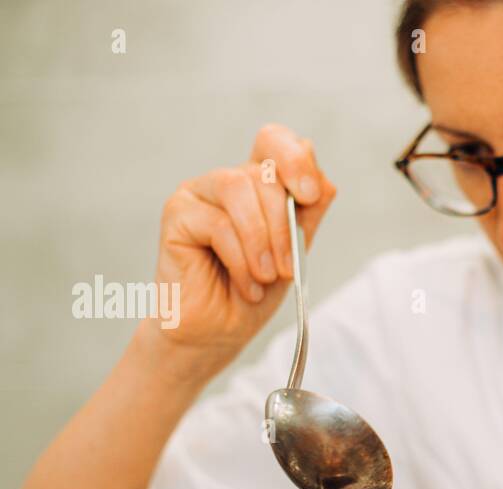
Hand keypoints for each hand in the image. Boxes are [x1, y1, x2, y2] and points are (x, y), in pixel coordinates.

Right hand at [148, 124, 337, 376]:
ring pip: (238, 188)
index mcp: (257, 184)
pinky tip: (247, 285)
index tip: (310, 195)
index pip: (274, 142)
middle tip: (286, 270)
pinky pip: (217, 223)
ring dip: (262, 239)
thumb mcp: (293, 253)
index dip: (295, 158)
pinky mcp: (177, 213)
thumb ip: (307, 216)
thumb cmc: (253, 292)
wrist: (219, 332)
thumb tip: (325, 182)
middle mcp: (227, 182)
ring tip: (266, 277)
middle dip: (283, 226)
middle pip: (263, 173)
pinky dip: (241, 260)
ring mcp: (199, 194)